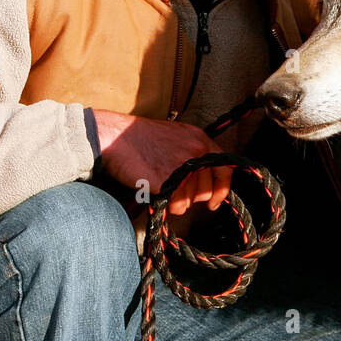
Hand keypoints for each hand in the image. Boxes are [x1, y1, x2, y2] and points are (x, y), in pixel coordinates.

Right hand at [93, 110, 233, 215]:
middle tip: (175, 192)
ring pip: (191, 201)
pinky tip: (155, 191)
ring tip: (161, 188)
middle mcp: (196, 151)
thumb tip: (203, 179)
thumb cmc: (140, 138)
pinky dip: (167, 204)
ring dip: (177, 202)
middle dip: (192, 197)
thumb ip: (193, 153)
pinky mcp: (168, 180)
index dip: (221, 189)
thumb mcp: (176, 136)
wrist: (115, 136)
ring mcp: (183, 165)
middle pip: (206, 190)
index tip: (213, 202)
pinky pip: (176, 204)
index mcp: (200, 139)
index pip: (225, 169)